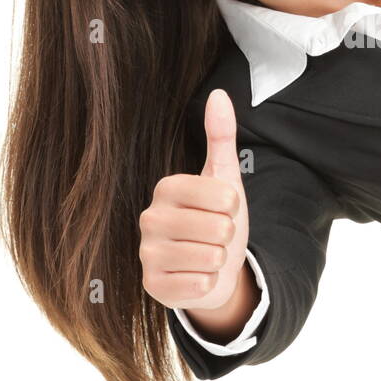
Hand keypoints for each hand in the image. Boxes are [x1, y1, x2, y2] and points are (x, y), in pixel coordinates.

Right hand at [139, 88, 249, 314]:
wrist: (212, 268)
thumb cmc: (217, 219)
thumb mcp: (225, 178)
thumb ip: (221, 136)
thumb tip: (218, 94)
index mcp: (167, 187)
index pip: (225, 197)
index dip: (234, 208)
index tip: (222, 210)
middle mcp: (149, 218)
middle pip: (220, 229)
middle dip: (227, 236)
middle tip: (213, 236)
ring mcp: (147, 254)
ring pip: (211, 258)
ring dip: (219, 261)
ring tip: (207, 255)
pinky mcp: (152, 286)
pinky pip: (199, 285)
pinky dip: (208, 284)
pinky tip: (196, 276)